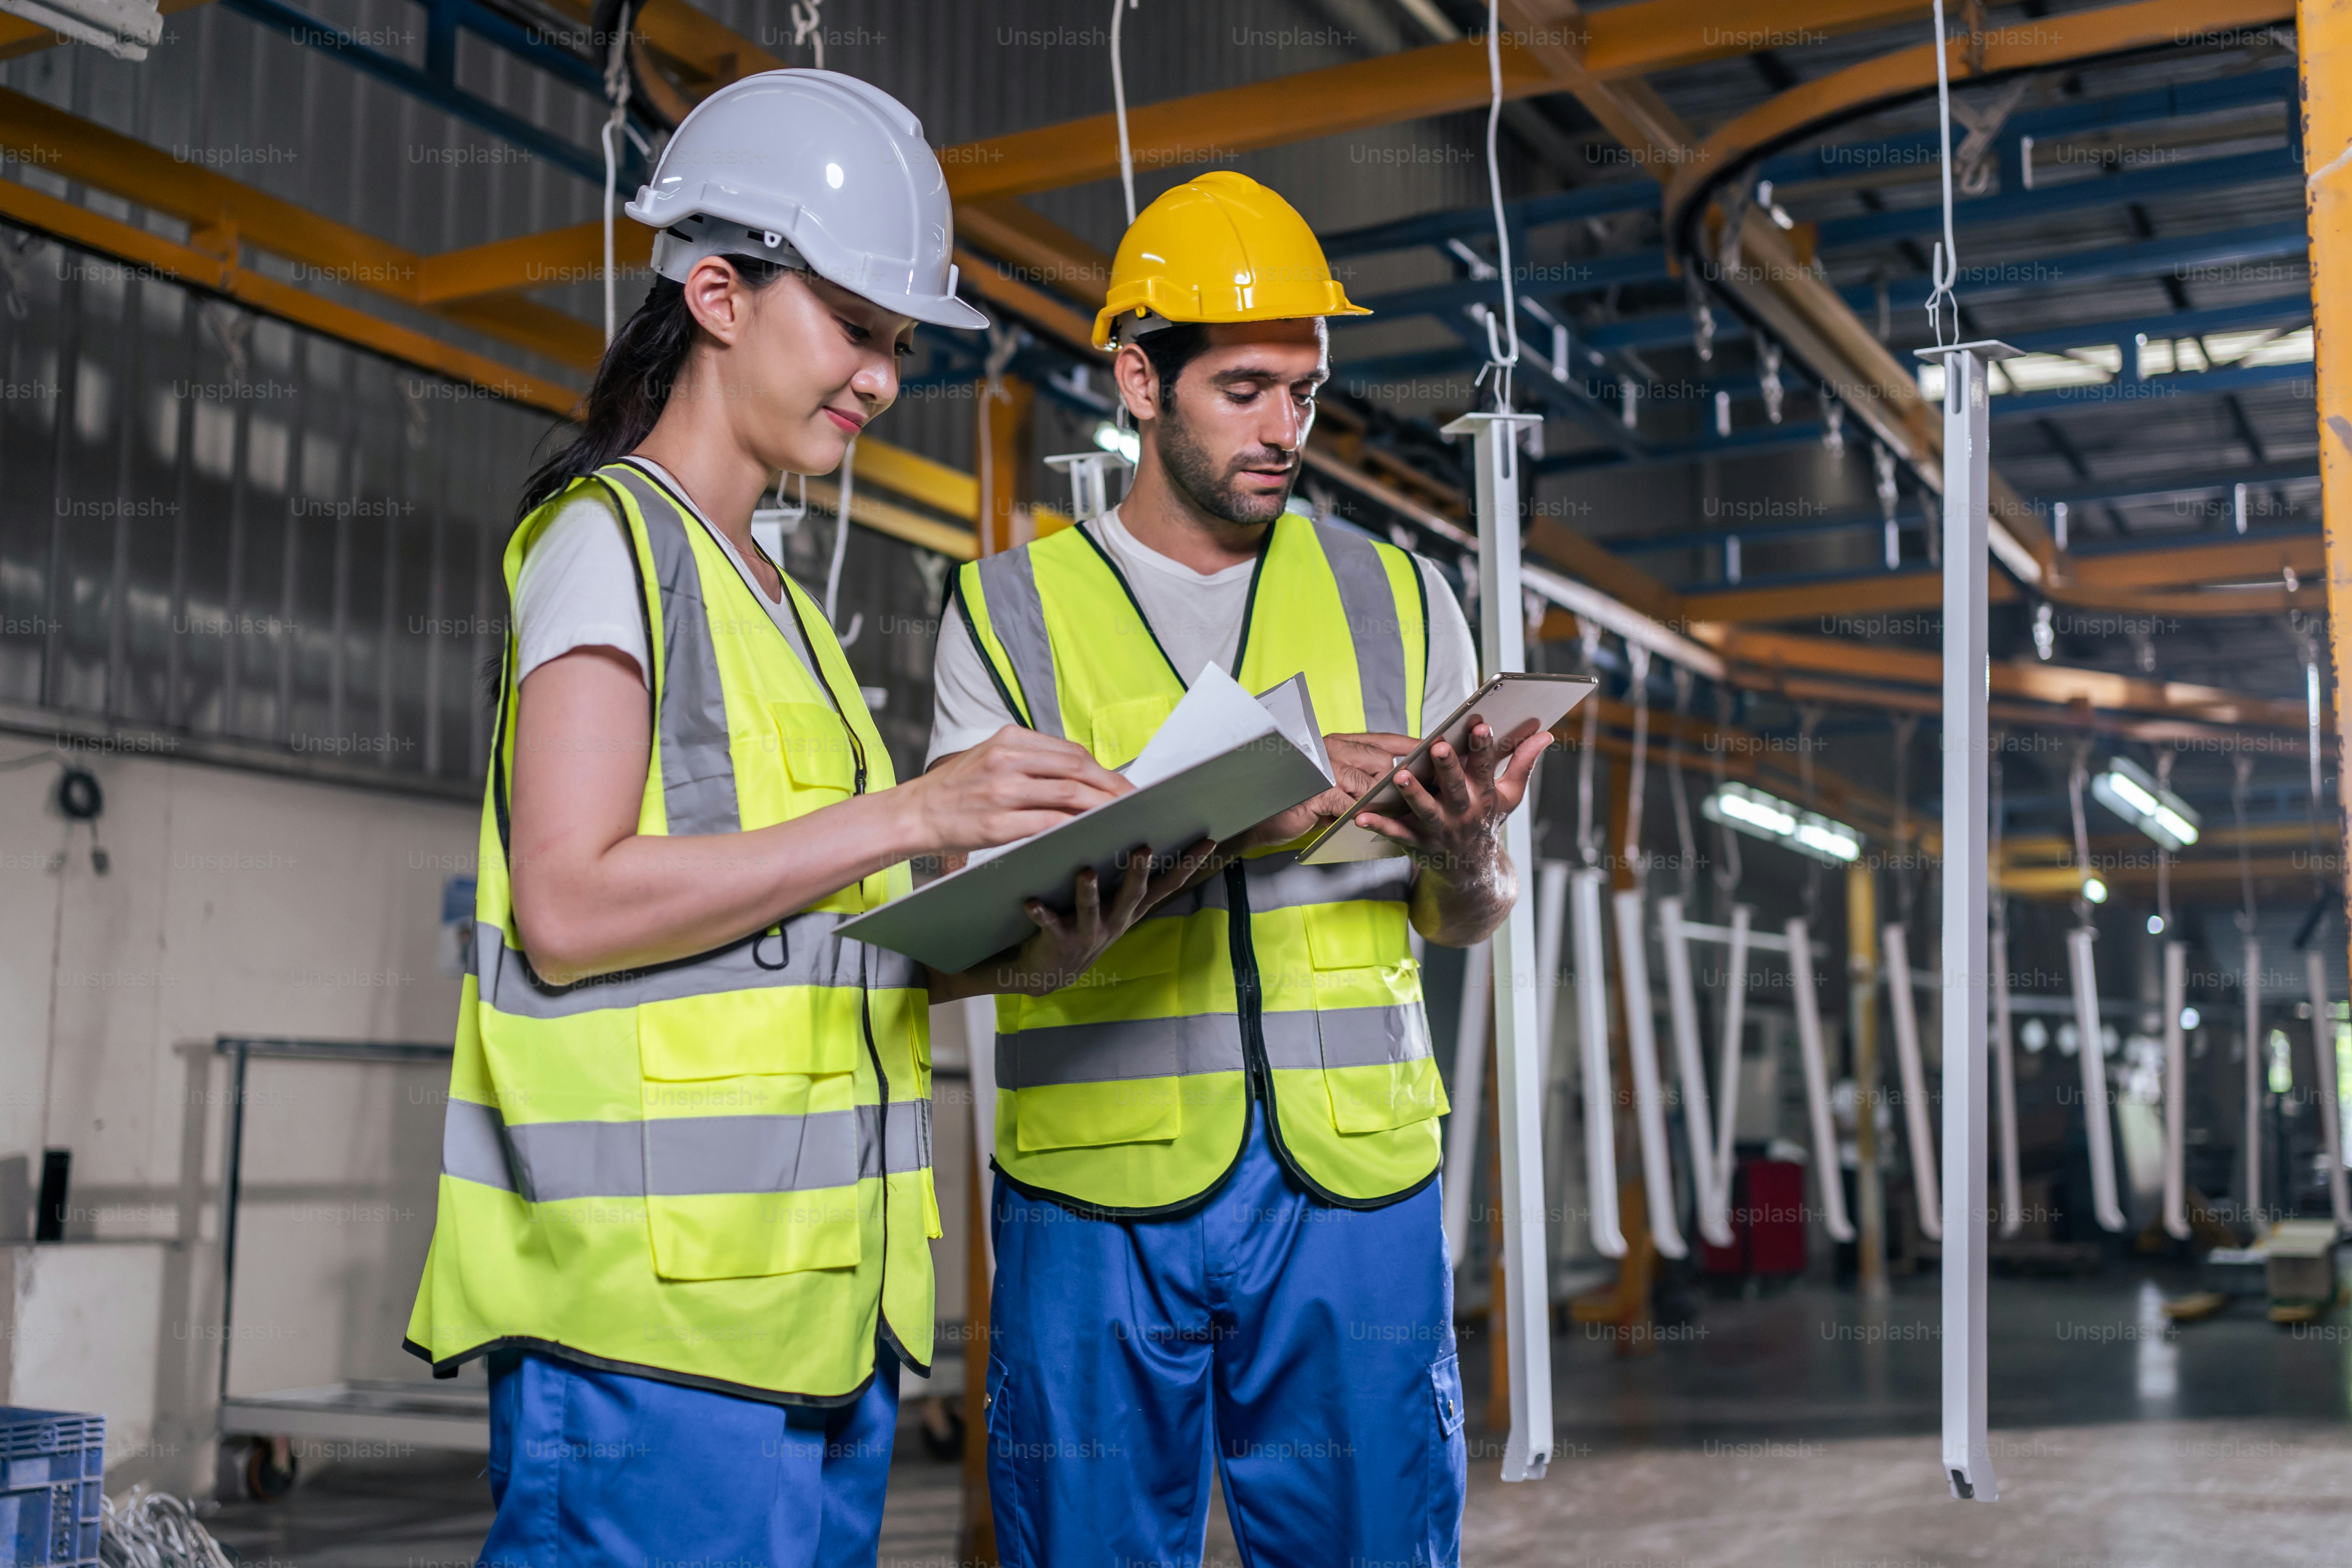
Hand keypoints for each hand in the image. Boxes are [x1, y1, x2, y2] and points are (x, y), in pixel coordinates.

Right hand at [910, 727, 1129, 853]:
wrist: (914, 813)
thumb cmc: (956, 789)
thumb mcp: (991, 757)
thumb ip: (1031, 760)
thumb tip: (1078, 774)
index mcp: (1010, 739)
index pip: (1070, 751)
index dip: (1103, 770)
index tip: (1123, 784)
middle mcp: (1008, 759)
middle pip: (1077, 769)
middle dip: (1112, 787)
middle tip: (1134, 801)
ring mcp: (1002, 790)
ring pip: (1069, 794)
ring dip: (1102, 807)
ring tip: (1121, 818)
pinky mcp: (997, 822)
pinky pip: (1049, 822)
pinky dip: (1075, 827)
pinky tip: (1091, 833)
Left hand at [993, 838, 1219, 994]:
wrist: (1051, 972)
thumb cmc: (1082, 925)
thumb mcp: (1112, 905)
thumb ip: (1125, 879)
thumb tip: (1142, 836)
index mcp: (1130, 908)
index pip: (1166, 885)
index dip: (1188, 865)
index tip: (1207, 842)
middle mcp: (1115, 921)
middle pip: (1132, 895)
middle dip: (1139, 873)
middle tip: (1144, 849)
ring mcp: (1089, 934)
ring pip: (1091, 910)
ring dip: (1088, 892)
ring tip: (1086, 873)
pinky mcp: (1060, 943)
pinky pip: (1050, 926)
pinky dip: (1042, 914)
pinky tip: (1032, 903)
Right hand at [1231, 730, 1415, 851]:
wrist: (1254, 817)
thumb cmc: (1291, 801)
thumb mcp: (1327, 784)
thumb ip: (1354, 780)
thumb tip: (1390, 786)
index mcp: (1333, 742)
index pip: (1378, 738)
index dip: (1406, 743)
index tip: (1431, 746)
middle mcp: (1329, 748)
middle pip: (1381, 759)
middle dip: (1394, 780)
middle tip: (1408, 795)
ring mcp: (1322, 766)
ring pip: (1370, 783)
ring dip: (1378, 802)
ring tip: (1384, 814)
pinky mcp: (1318, 790)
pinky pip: (1352, 804)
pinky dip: (1359, 815)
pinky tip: (1360, 822)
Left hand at [1352, 717, 1548, 867]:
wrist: (1471, 873)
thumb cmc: (1486, 823)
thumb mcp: (1508, 797)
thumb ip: (1522, 763)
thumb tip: (1544, 734)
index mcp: (1484, 797)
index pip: (1485, 768)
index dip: (1484, 747)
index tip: (1481, 725)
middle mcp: (1463, 814)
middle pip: (1455, 789)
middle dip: (1448, 768)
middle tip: (1438, 748)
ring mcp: (1439, 830)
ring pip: (1425, 811)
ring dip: (1413, 794)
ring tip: (1399, 776)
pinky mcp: (1417, 844)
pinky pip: (1397, 834)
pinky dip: (1380, 826)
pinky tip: (1361, 815)